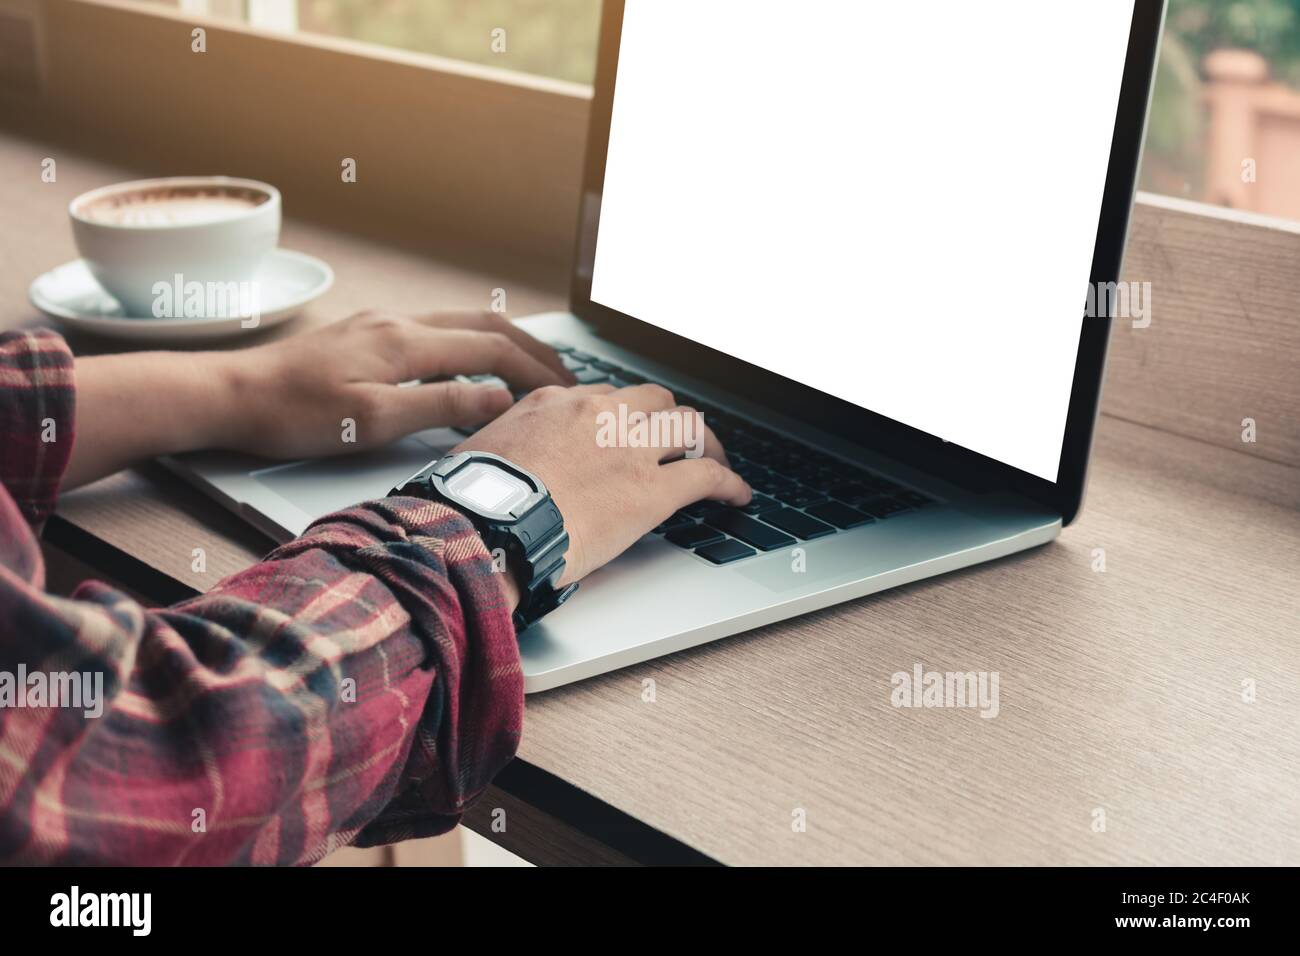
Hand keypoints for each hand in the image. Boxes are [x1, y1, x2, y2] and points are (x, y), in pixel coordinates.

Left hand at [219, 310, 573, 458]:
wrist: (229, 395)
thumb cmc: (293, 415)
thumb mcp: (373, 420)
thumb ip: (441, 404)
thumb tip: (500, 398)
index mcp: (407, 342)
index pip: (493, 350)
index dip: (537, 372)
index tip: (566, 394)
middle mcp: (399, 323)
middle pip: (486, 325)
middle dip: (532, 350)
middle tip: (564, 379)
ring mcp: (380, 325)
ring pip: (462, 324)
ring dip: (504, 344)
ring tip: (530, 371)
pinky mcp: (364, 335)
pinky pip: (436, 331)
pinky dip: (471, 346)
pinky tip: (469, 368)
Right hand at [453, 383, 751, 592]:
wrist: (488, 523)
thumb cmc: (473, 498)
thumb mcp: (480, 451)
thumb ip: (504, 445)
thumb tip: (497, 463)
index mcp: (555, 402)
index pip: (603, 398)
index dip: (621, 417)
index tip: (624, 432)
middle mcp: (599, 414)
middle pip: (654, 401)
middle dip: (669, 420)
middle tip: (676, 441)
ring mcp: (629, 448)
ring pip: (688, 427)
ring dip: (706, 444)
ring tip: (714, 462)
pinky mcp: (652, 488)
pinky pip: (707, 475)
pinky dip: (729, 483)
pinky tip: (737, 495)